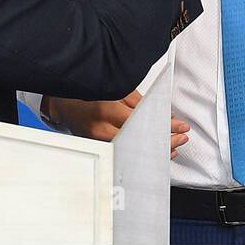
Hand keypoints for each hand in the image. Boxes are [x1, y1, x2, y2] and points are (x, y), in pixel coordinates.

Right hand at [42, 92, 190, 158]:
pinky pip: (125, 154)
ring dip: (155, 149)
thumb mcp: (114, 90)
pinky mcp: (98, 148)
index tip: (180, 126)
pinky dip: (141, 153)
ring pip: (133, 151)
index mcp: (107, 109)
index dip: (164, 125)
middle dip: (164, 140)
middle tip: (181, 138)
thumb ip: (138, 102)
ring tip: (173, 147)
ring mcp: (98, 142)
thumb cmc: (88, 94)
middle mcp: (101, 128)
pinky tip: (153, 153)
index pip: (143, 120)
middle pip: (140, 139)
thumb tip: (163, 112)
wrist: (63, 105)